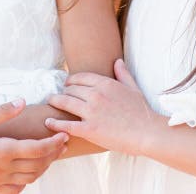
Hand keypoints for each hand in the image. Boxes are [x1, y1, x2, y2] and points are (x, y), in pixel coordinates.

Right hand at [0, 99, 68, 192]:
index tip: (63, 134)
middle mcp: (4, 169)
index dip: (54, 142)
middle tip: (63, 142)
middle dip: (54, 153)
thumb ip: (3, 111)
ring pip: (31, 177)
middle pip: (39, 164)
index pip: (38, 149)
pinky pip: (18, 189)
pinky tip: (29, 170)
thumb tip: (22, 101)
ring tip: (50, 154)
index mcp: (3, 151)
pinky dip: (28, 180)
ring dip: (44, 166)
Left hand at [45, 59, 160, 155]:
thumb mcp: (133, 88)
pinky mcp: (89, 130)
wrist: (147, 133)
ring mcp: (91, 112)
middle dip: (63, 92)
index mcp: (105, 83)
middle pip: (70, 89)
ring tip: (50, 102)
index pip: (79, 77)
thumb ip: (123, 73)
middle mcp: (95, 95)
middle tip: (58, 95)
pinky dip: (55, 123)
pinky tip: (48, 121)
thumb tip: (117, 61)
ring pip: (65, 102)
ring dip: (55, 102)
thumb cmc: (141, 111)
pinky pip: (66, 124)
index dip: (71, 80)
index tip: (67, 84)